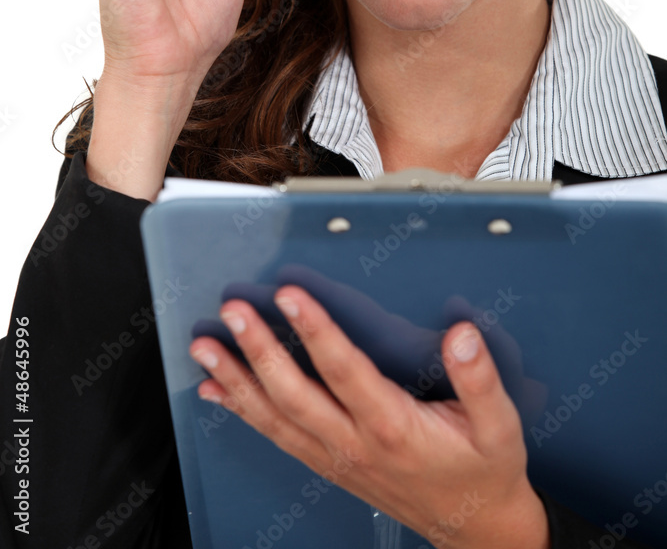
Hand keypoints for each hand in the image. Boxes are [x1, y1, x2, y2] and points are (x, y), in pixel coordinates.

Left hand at [189, 287, 548, 548]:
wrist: (474, 528)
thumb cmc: (482, 471)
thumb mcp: (498, 426)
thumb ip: (479, 378)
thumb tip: (461, 336)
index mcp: (393, 426)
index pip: (344, 371)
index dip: (314, 331)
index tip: (289, 296)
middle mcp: (355, 442)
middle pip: (294, 394)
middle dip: (258, 350)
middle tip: (233, 313)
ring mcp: (336, 457)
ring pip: (274, 417)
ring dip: (236, 381)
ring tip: (205, 348)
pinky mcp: (328, 464)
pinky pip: (277, 437)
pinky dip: (243, 412)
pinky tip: (217, 392)